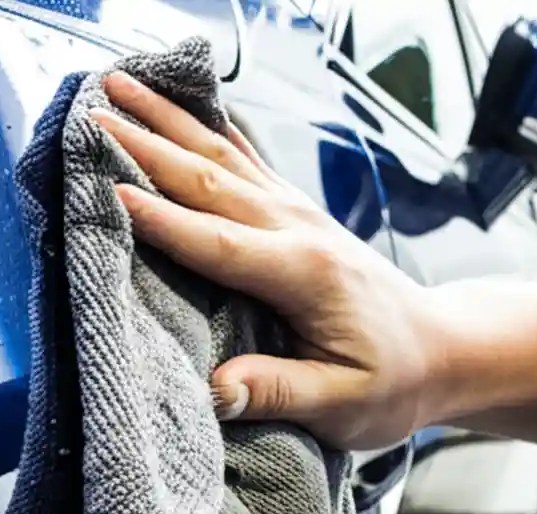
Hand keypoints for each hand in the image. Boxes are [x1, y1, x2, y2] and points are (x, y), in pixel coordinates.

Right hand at [91, 71, 452, 449]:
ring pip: (220, 154)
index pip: (217, 240)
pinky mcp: (294, 211)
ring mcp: (296, 212)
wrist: (445, 349)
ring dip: (166, 118)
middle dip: (145, 145)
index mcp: (303, 273)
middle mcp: (297, 228)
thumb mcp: (343, 405)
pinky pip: (242, 157)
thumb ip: (279, 391)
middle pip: (208, 179)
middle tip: (91, 116)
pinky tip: (179, 105)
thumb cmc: (393, 383)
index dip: (159, 218)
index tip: (106, 189)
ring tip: (117, 86)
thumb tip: (215, 390)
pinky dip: (203, 126)